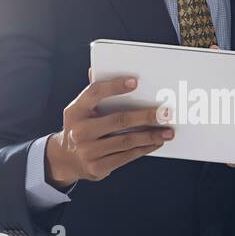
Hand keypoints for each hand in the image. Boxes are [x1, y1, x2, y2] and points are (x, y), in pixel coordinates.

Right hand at [44, 71, 172, 187]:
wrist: (67, 160)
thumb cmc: (81, 127)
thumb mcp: (81, 110)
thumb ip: (93, 93)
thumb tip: (96, 68)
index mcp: (75, 111)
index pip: (94, 93)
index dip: (114, 86)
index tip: (135, 82)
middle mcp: (79, 131)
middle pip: (118, 120)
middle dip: (145, 116)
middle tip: (165, 113)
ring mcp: (88, 151)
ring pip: (126, 141)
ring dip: (150, 135)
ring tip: (167, 131)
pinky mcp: (97, 167)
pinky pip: (127, 156)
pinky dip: (144, 149)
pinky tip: (156, 143)